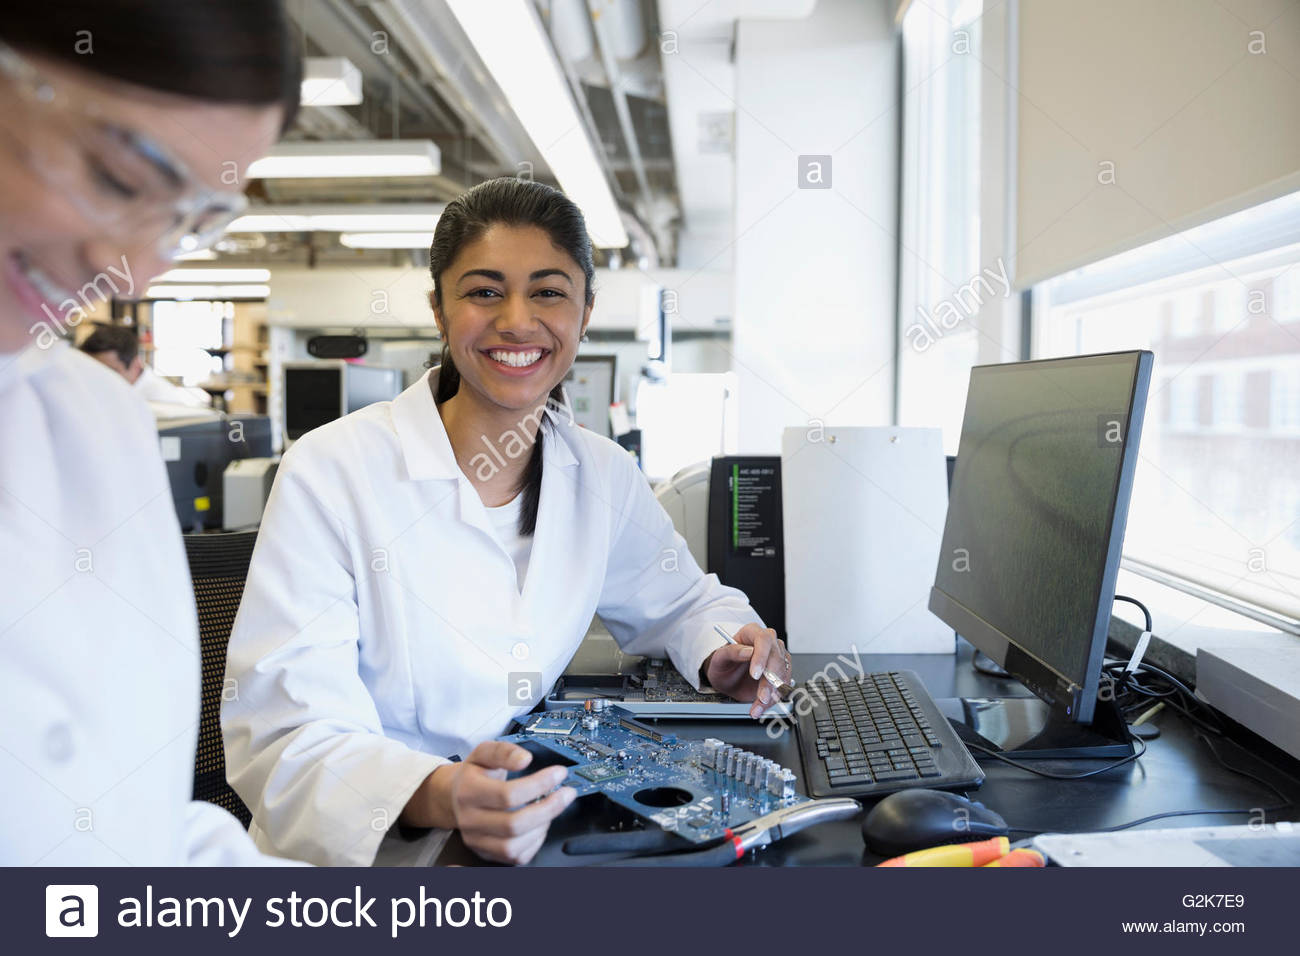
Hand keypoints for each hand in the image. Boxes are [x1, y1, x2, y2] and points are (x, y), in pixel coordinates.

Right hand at [409, 741, 575, 864]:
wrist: (456, 796)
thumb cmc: (476, 775)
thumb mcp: (484, 753)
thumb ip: (504, 751)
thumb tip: (524, 759)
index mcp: (468, 791)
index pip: (507, 794)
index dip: (539, 784)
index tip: (558, 773)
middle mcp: (470, 820)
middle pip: (513, 824)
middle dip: (548, 808)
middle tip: (566, 794)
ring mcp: (477, 840)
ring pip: (515, 846)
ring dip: (542, 826)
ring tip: (551, 808)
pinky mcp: (487, 854)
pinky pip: (516, 857)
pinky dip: (535, 841)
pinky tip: (540, 823)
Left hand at [703, 623, 791, 718]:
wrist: (728, 678)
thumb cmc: (724, 664)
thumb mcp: (719, 658)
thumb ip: (731, 652)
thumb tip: (748, 652)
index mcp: (753, 633)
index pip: (763, 640)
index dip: (762, 657)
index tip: (755, 674)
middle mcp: (768, 643)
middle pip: (776, 659)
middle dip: (769, 682)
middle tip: (760, 696)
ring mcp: (777, 657)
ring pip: (782, 675)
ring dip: (772, 694)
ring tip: (758, 705)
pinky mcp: (781, 673)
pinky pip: (782, 687)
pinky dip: (773, 700)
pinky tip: (761, 706)